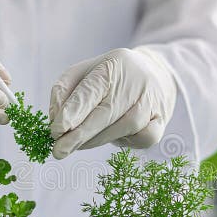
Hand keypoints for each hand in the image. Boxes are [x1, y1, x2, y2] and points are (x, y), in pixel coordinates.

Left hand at [49, 48, 176, 158]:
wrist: (156, 74)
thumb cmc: (112, 76)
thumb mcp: (84, 72)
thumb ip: (64, 90)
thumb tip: (55, 118)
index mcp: (113, 65)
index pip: (91, 90)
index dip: (73, 111)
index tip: (56, 130)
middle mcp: (135, 81)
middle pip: (106, 112)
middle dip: (80, 135)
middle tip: (59, 150)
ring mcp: (152, 101)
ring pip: (125, 127)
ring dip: (98, 140)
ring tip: (77, 146)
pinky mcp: (162, 119)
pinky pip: (144, 138)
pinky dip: (127, 142)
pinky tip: (114, 137)